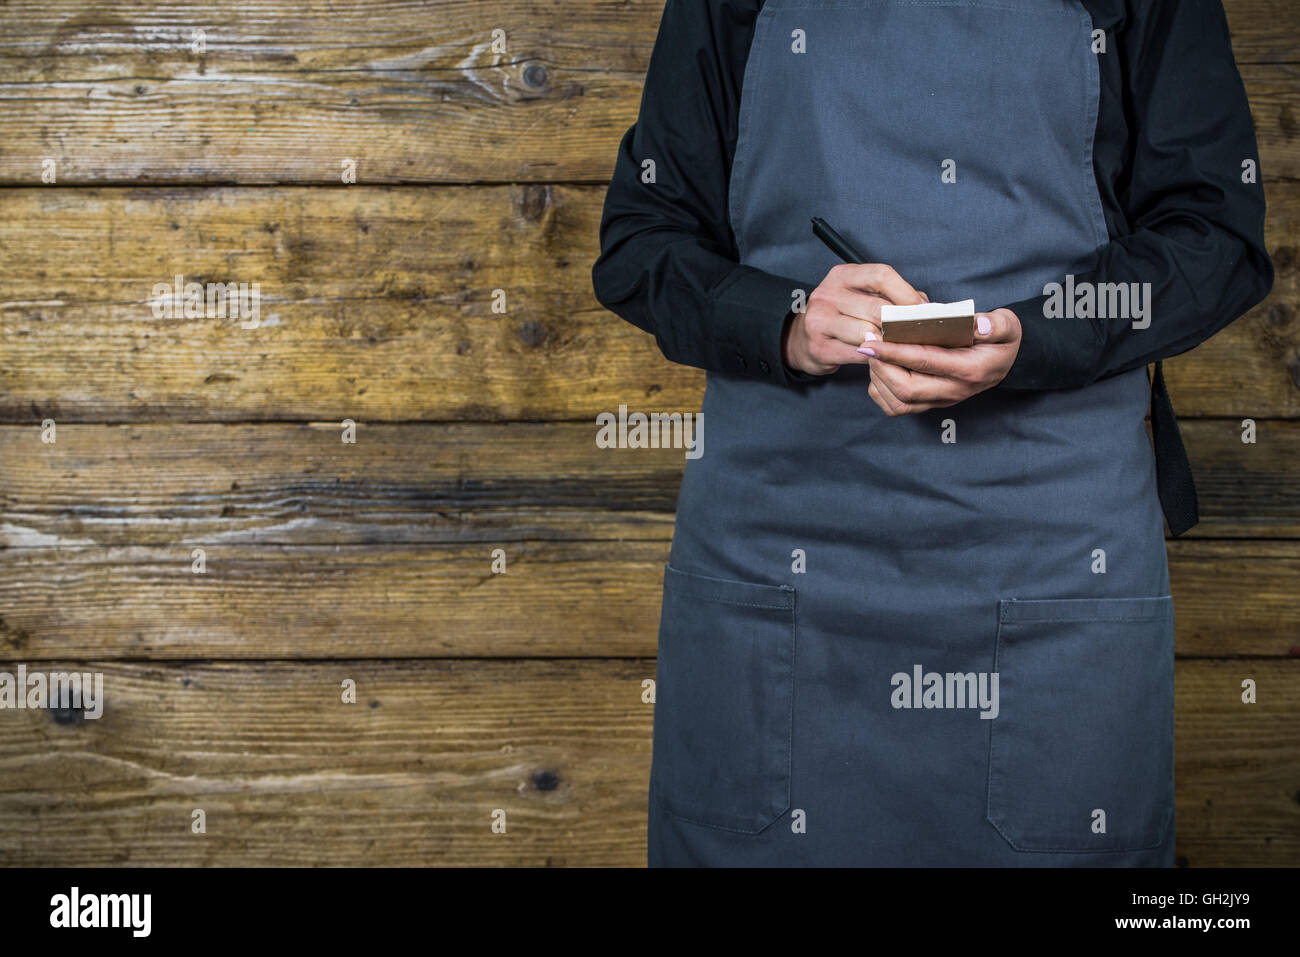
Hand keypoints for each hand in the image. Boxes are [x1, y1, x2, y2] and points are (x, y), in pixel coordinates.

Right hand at [782, 263, 927, 375]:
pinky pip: (859, 354)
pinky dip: (876, 357)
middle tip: (918, 333)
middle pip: (876, 307)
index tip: (924, 309)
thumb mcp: (860, 296)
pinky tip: (884, 357)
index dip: (906, 293)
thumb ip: (891, 296)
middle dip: (900, 323)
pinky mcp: (820, 348)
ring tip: (901, 346)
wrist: (802, 340)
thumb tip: (927, 307)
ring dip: (888, 342)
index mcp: (841, 275)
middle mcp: (827, 294)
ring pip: (867, 332)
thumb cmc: (841, 316)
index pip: (881, 275)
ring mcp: (819, 321)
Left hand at [862, 308, 1021, 415]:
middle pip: (906, 389)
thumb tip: (978, 324)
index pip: (925, 362)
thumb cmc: (1000, 339)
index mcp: (968, 370)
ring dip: (878, 379)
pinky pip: (897, 408)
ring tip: (872, 354)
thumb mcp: (1007, 326)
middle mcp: (952, 391)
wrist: (1006, 361)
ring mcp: (940, 401)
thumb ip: (995, 324)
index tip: (872, 340)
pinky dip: (881, 391)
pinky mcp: (930, 404)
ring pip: (898, 403)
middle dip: (880, 367)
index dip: (894, 352)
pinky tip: (879, 370)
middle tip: (867, 343)